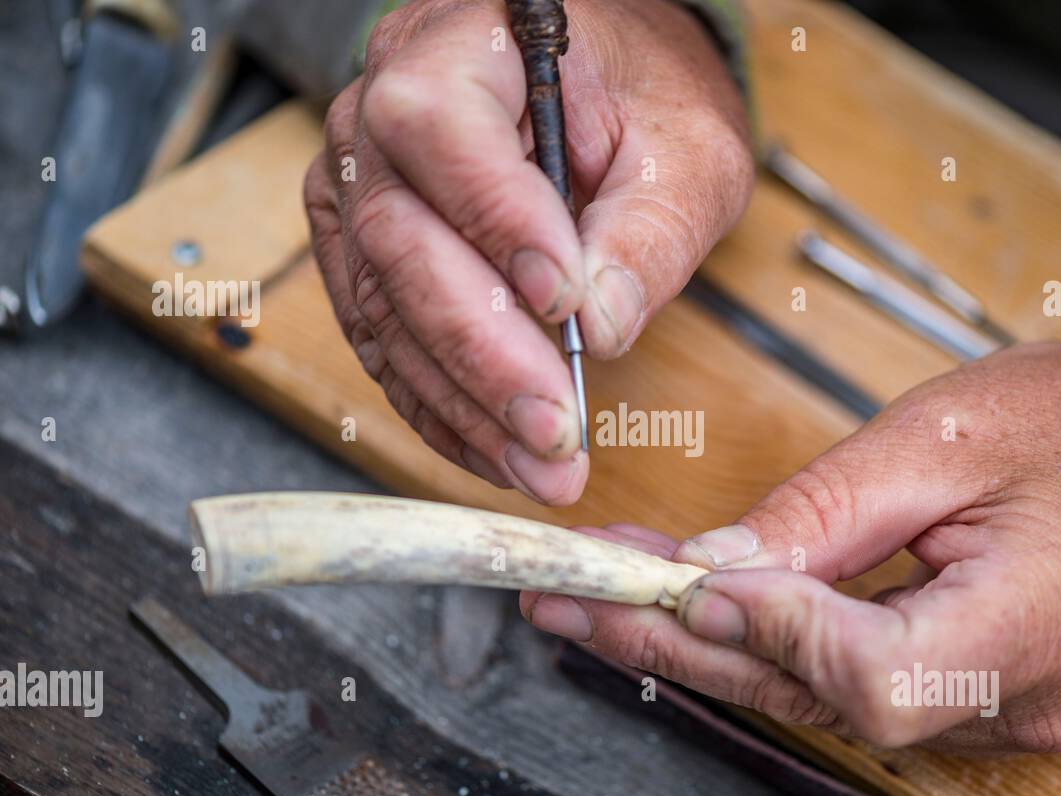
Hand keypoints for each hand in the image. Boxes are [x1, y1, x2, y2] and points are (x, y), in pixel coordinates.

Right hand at [305, 0, 752, 504]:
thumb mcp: (685, 150)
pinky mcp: (360, 256)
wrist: (601, 93)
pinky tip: (496, 452)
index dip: (495, 221)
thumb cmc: (642, 100)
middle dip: (482, 350)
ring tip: (541, 467)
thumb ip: (649, 228)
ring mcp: (356, 189)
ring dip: (463, 403)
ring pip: (384, 308)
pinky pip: (383, 342)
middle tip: (555, 429)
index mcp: (458, 43)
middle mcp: (379, 115)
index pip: (441, 126)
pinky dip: (439, 407)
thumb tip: (599, 327)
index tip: (564, 302)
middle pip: (399, 238)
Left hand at [522, 343, 1060, 753]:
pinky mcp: (972, 699)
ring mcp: (996, 715)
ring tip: (601, 600)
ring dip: (706, 644)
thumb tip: (715, 568)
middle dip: (680, 645)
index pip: (874, 676)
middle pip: (819, 701)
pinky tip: (694, 607)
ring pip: (819, 699)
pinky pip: (848, 686)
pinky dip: (766, 644)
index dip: (770, 632)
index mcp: (1033, 626)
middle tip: (571, 604)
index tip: (679, 575)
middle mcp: (1014, 700)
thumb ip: (828, 511)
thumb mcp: (951, 434)